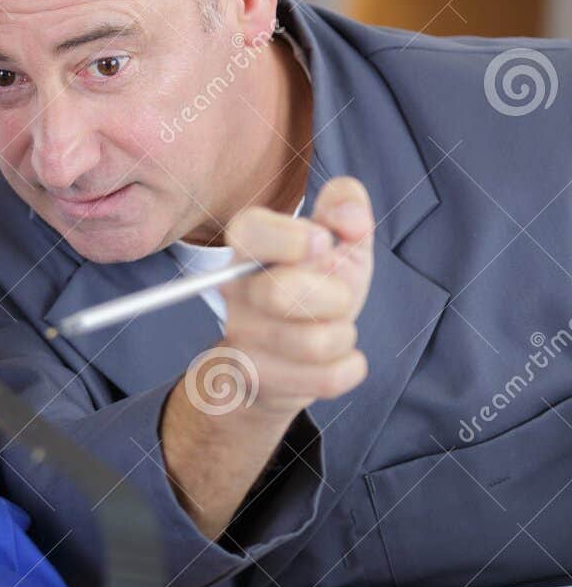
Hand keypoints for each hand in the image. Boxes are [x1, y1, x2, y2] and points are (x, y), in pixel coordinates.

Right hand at [214, 175, 375, 419]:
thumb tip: (349, 218)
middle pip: (281, 294)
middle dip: (333, 297)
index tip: (323, 243)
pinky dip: (350, 368)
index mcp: (251, 246)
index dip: (292, 238)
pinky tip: (336, 359)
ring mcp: (241, 336)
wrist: (291, 358)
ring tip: (333, 330)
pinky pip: (327, 378)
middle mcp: (236, 289)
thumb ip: (347, 208)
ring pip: (312, 343)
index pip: (250, 232)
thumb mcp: (341, 242)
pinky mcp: (257, 378)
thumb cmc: (317, 291)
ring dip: (343, 336)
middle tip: (336, 298)